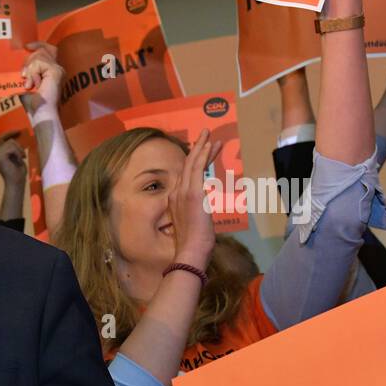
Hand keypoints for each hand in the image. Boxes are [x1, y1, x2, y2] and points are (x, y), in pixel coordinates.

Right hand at [0, 135, 27, 187]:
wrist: (16, 183)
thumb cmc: (18, 172)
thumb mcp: (16, 157)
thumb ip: (14, 148)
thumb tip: (17, 137)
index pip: (1, 138)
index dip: (9, 133)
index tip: (18, 131)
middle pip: (8, 140)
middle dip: (18, 146)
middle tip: (23, 156)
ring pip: (11, 143)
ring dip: (19, 151)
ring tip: (21, 159)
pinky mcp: (0, 156)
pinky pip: (12, 148)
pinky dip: (18, 153)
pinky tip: (19, 160)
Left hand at [21, 41, 62, 112]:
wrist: (40, 113)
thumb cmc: (33, 104)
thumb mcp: (28, 82)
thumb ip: (28, 71)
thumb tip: (22, 60)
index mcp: (52, 71)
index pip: (49, 49)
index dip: (39, 44)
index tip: (27, 46)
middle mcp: (58, 68)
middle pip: (42, 50)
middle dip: (29, 60)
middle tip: (23, 75)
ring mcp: (58, 69)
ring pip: (39, 56)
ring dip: (30, 69)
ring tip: (28, 84)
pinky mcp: (55, 71)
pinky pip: (40, 63)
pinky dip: (33, 73)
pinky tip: (32, 84)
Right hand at [169, 129, 220, 267]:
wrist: (190, 251)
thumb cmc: (194, 245)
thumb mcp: (194, 226)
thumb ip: (197, 215)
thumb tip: (204, 214)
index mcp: (175, 201)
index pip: (186, 176)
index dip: (196, 162)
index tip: (205, 152)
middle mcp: (176, 193)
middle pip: (188, 166)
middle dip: (197, 148)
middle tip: (205, 134)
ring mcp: (183, 192)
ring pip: (192, 163)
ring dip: (201, 147)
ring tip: (208, 134)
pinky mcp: (193, 193)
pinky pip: (198, 168)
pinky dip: (203, 155)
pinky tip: (210, 145)